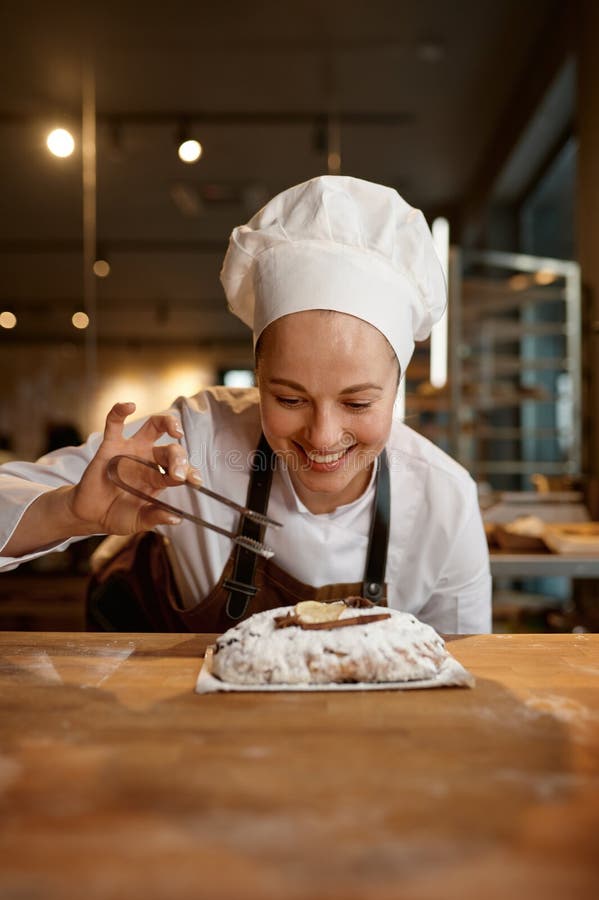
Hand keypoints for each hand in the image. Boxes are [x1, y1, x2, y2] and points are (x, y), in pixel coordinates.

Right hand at [67, 402, 199, 535]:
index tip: (196, 481)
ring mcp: (131, 449)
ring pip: (154, 426)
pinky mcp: (110, 444)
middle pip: (171, 449)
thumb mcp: (137, 521)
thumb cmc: (117, 515)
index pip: (181, 470)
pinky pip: (114, 422)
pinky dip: (120, 410)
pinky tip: (129, 406)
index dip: (191, 473)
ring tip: (175, 430)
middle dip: (179, 459)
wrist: (90, 514)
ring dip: (167, 423)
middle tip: (178, 474)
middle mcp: (150, 459)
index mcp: (160, 477)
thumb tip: (176, 518)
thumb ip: (155, 517)